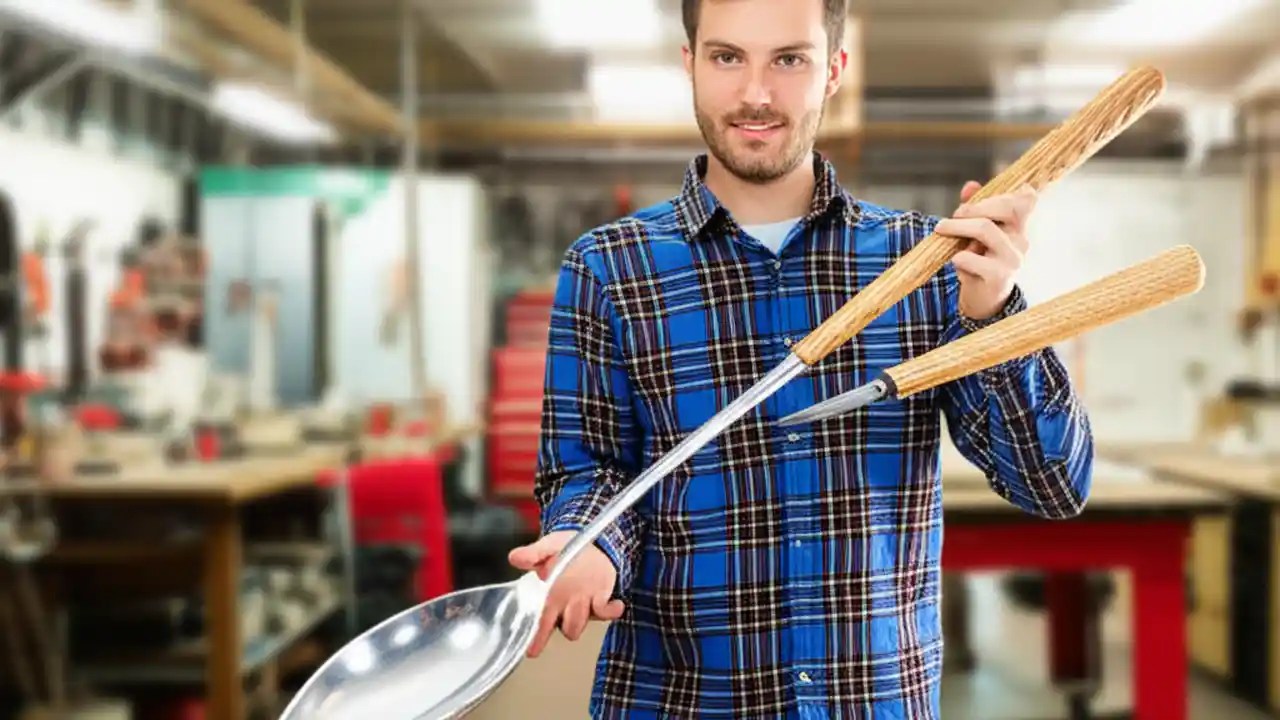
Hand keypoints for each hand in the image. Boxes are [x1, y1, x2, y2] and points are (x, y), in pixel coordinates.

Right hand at [508, 530, 625, 657]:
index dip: (536, 638)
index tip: (531, 651)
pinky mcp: (601, 600)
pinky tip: (616, 603)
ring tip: (585, 597)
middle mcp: (566, 606)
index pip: (539, 622)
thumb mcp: (548, 547)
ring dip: (583, 615)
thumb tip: (515, 558)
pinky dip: (611, 610)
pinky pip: (606, 612)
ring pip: (581, 623)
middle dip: (567, 625)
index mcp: (549, 597)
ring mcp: (584, 604)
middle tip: (566, 615)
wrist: (591, 541)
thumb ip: (532, 554)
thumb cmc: (565, 548)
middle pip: (566, 629)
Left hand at [936, 180, 1036, 319]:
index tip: (978, 200)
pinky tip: (955, 260)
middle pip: (1007, 208)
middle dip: (974, 207)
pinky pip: (973, 258)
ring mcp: (1013, 259)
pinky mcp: (999, 277)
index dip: (1006, 194)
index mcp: (1020, 227)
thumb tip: (971, 186)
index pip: (1027, 200)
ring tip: (942, 230)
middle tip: (954, 215)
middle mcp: (1022, 240)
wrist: (983, 299)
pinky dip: (959, 256)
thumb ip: (976, 208)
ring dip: (958, 227)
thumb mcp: (977, 232)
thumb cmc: (980, 260)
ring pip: (986, 229)